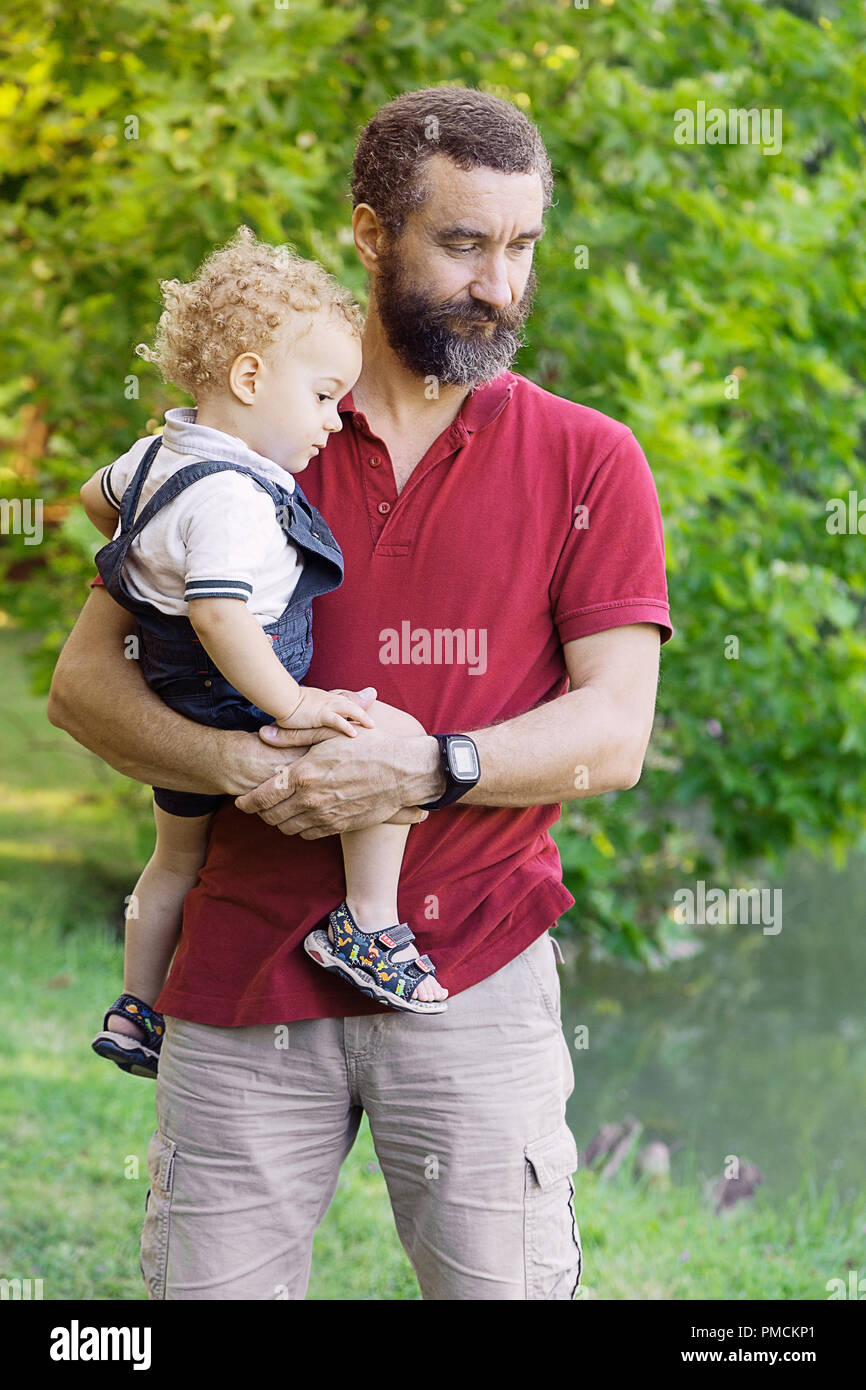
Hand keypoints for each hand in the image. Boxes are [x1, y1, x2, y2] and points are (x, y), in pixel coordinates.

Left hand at [234, 723, 433, 838]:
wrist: (403, 771)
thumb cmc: (368, 746)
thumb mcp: (329, 732)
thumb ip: (294, 734)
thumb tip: (264, 734)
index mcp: (304, 774)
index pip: (262, 797)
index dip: (247, 802)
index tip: (241, 801)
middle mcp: (311, 800)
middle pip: (271, 816)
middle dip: (261, 812)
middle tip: (260, 803)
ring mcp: (326, 816)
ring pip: (288, 829)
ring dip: (279, 821)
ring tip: (280, 809)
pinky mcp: (340, 826)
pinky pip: (309, 835)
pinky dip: (300, 828)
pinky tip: (303, 815)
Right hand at [276, 685, 376, 738]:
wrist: (280, 698)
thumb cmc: (286, 702)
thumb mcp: (302, 702)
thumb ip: (310, 705)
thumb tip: (309, 711)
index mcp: (324, 697)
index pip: (343, 700)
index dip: (354, 705)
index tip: (364, 710)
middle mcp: (327, 699)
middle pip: (350, 702)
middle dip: (363, 708)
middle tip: (373, 721)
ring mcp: (325, 706)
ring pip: (350, 709)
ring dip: (362, 716)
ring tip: (372, 726)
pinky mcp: (320, 715)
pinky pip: (337, 721)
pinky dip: (347, 726)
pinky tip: (355, 734)